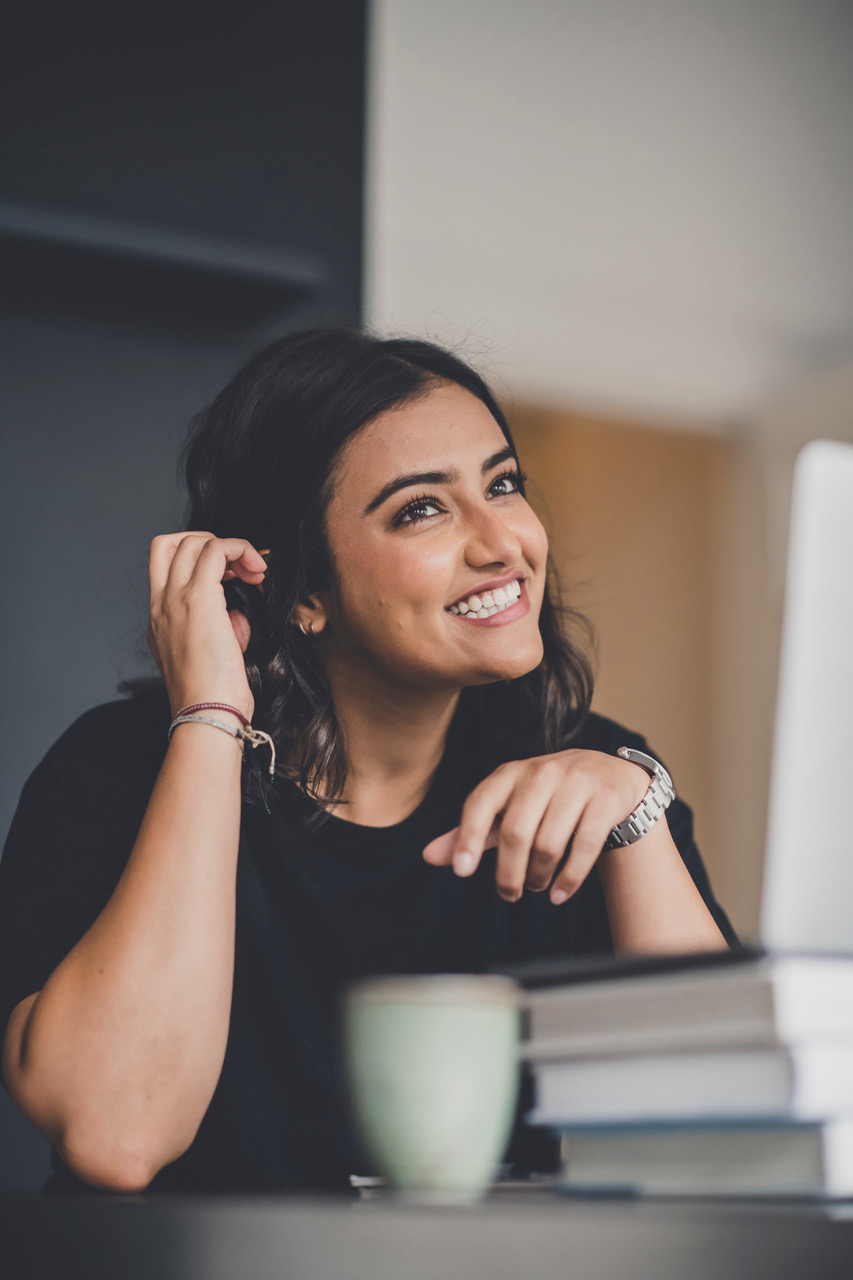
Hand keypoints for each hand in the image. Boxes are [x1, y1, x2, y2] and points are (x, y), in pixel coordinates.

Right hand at [147, 532, 266, 721]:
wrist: (206, 715)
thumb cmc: (214, 695)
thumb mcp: (209, 655)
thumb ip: (217, 628)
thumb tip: (235, 616)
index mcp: (159, 618)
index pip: (166, 565)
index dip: (198, 559)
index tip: (229, 577)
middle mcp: (161, 605)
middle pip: (172, 544)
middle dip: (210, 544)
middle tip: (240, 568)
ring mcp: (175, 599)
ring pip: (193, 542)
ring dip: (230, 548)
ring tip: (254, 573)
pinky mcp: (198, 599)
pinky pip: (216, 550)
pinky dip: (240, 549)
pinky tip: (257, 572)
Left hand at [422, 750, 650, 904]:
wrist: (607, 774)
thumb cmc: (547, 797)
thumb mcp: (508, 807)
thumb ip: (472, 831)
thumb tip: (428, 856)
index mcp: (510, 773)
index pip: (481, 802)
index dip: (468, 837)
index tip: (461, 871)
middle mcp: (541, 773)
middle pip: (515, 832)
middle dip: (508, 872)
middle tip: (509, 893)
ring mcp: (575, 783)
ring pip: (549, 843)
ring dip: (539, 876)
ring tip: (537, 886)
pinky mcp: (604, 799)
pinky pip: (585, 846)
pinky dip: (570, 878)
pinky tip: (560, 894)